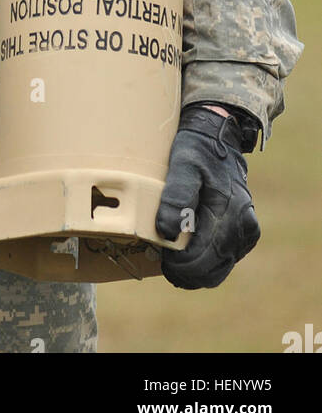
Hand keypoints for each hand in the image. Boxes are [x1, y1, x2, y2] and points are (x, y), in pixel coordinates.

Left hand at [155, 104, 260, 288]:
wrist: (219, 138)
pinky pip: (227, 258)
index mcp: (229, 208)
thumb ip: (175, 196)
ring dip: (199, 273)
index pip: (205, 254)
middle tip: (167, 269)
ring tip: (175, 267)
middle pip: (214, 266)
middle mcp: (244, 223)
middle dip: (189, 273)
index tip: (164, 263)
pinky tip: (191, 258)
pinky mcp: (247, 233)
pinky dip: (209, 263)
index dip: (182, 265)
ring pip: (222, 267)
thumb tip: (168, 233)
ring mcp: (248, 230)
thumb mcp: (181, 163)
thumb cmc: (196, 150)